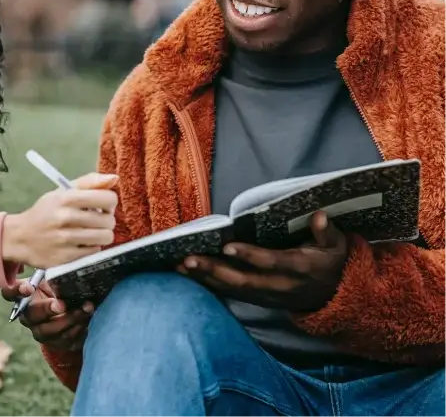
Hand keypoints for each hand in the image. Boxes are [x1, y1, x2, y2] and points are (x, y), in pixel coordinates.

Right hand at [1, 279, 91, 351]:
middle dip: (47, 309)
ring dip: (70, 319)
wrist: (70, 313)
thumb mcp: (53, 279)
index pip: (9, 293)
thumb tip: (63, 264)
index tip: (28, 287)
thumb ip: (53, 274)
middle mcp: (27, 316)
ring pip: (50, 330)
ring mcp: (40, 332)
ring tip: (86, 307)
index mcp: (23, 296)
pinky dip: (78, 328)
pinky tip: (87, 318)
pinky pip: (65, 339)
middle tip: (62, 304)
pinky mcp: (55, 344)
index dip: (16, 291)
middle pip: (31, 315)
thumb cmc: (58, 289)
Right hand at [2, 173, 118, 268]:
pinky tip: (82, 243)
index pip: (107, 198)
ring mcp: (66, 240)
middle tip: (96, 220)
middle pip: (109, 220)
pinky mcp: (66, 258)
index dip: (110, 202)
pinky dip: (92, 247)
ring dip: (102, 235)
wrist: (20, 237)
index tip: (102, 206)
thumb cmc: (46, 211)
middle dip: (107, 220)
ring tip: (92, 232)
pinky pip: (95, 252)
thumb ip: (89, 182)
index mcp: (67, 198)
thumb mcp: (62, 191)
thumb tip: (115, 178)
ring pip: (105, 237)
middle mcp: (66, 218)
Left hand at [177, 211, 348, 312]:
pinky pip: (230, 294)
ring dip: (205, 278)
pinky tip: (187, 275)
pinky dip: (208, 285)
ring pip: (233, 290)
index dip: (250, 256)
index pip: (272, 262)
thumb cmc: (332, 261)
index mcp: (299, 269)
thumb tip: (319, 216)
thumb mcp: (337, 246)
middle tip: (188, 259)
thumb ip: (327, 232)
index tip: (228, 245)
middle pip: (244, 281)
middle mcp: (280, 286)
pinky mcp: (258, 299)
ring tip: (179, 266)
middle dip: (214, 270)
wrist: (335, 297)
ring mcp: (267, 296)